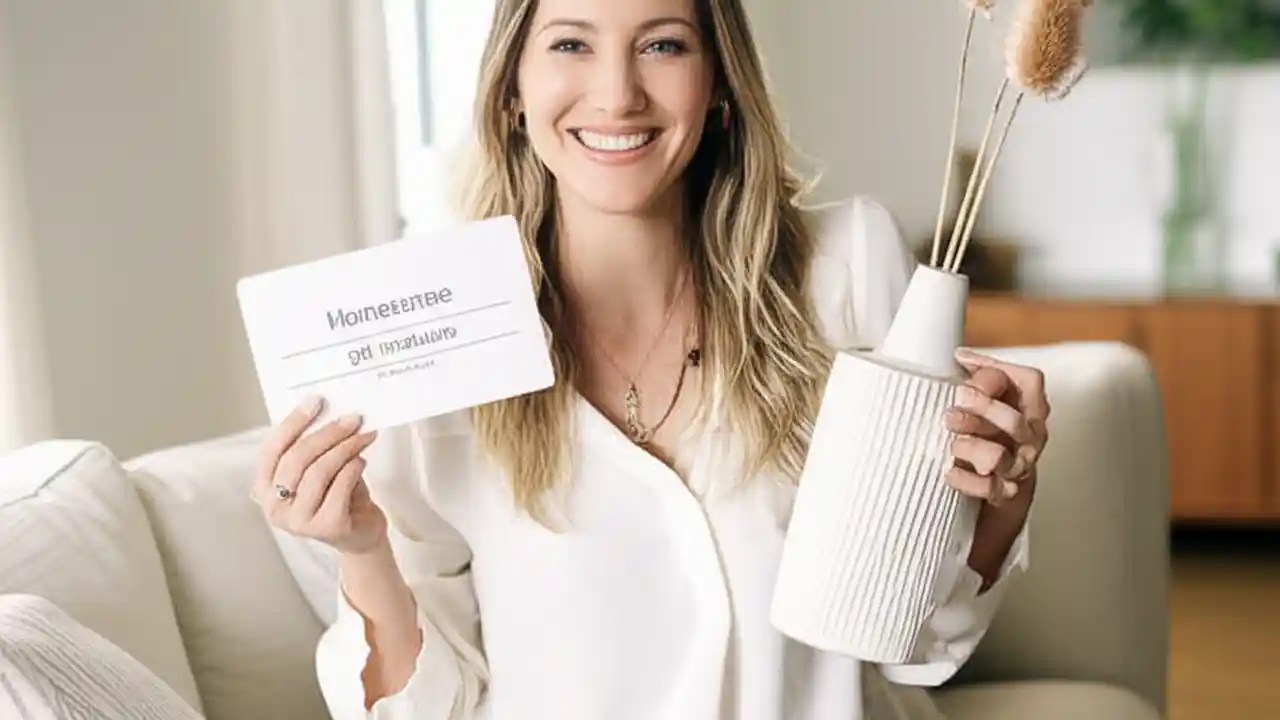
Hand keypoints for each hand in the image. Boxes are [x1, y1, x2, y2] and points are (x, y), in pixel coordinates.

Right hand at [252, 396, 387, 554]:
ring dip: (345, 448)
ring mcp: (298, 521)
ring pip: (319, 471)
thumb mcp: (321, 469)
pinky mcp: (325, 527)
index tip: (316, 401)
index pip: (273, 449)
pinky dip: (353, 468)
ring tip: (363, 436)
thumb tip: (331, 411)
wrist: (360, 534)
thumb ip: (316, 448)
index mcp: (265, 488)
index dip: (294, 422)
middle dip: (327, 433)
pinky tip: (361, 461)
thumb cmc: (338, 497)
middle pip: (297, 459)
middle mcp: (275, 507)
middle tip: (351, 419)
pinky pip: (339, 487)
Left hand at [943, 348, 1050, 509]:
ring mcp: (1019, 466)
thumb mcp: (987, 401)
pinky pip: (986, 488)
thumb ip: (979, 378)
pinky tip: (950, 470)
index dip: (996, 371)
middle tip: (952, 409)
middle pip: (1013, 421)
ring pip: (998, 456)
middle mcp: (1031, 437)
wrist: (997, 485)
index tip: (962, 365)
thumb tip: (961, 356)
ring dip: (970, 448)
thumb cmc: (990, 432)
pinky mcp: (1004, 492)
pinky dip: (964, 479)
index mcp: (1031, 408)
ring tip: (952, 444)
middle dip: (980, 411)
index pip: (1030, 381)